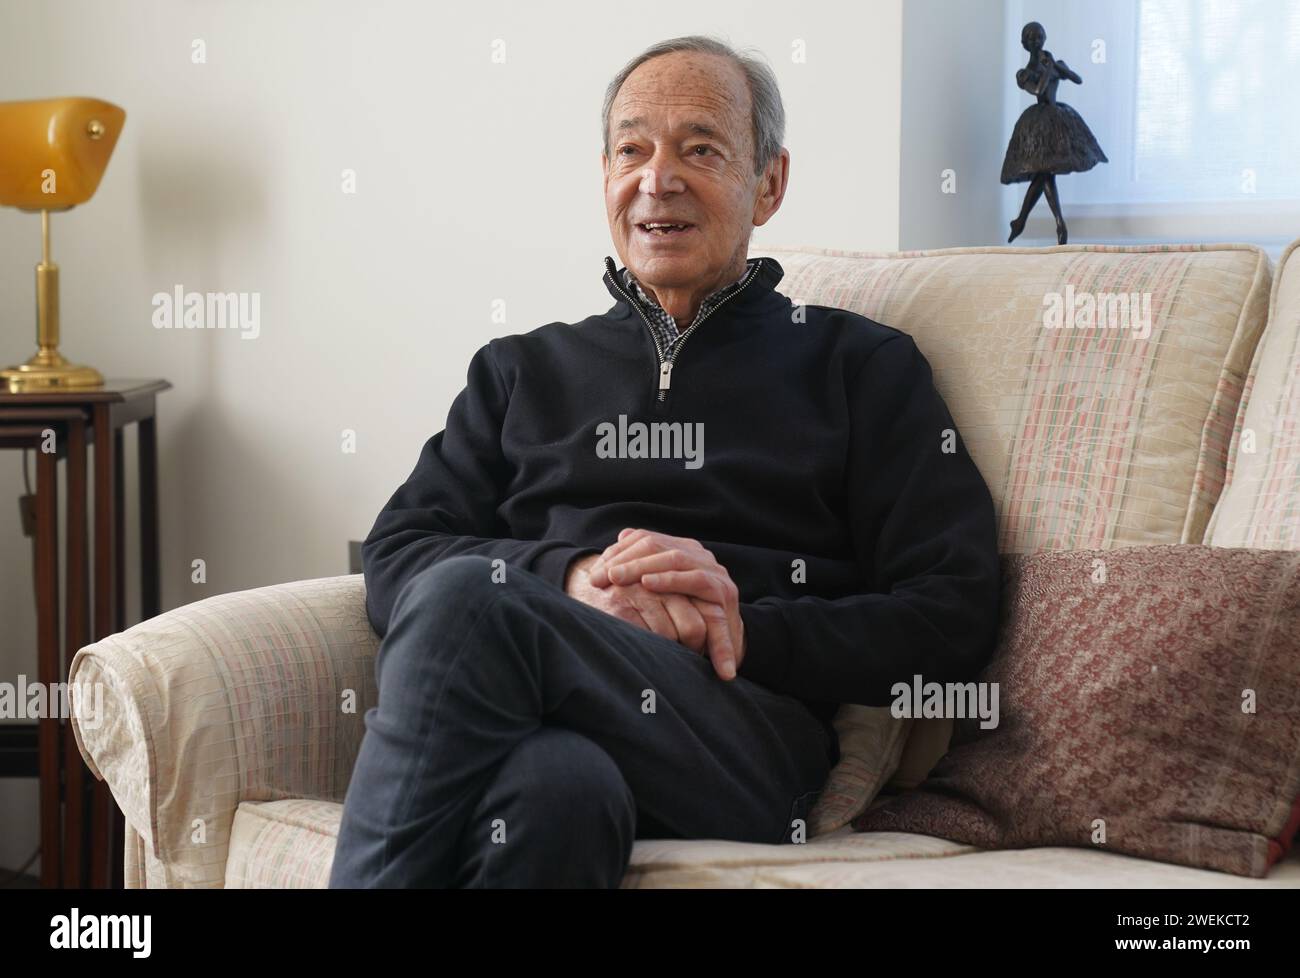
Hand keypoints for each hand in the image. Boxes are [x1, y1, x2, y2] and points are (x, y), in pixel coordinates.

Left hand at [587, 529, 745, 679]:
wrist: (727, 646)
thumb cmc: (688, 618)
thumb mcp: (663, 594)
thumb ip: (645, 566)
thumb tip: (622, 537)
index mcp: (684, 551)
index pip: (646, 539)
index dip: (618, 553)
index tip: (594, 573)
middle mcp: (700, 557)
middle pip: (656, 546)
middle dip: (625, 561)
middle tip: (599, 577)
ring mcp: (714, 572)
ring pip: (675, 558)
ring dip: (642, 567)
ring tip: (616, 577)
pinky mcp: (724, 592)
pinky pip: (696, 580)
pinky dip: (670, 581)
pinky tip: (648, 585)